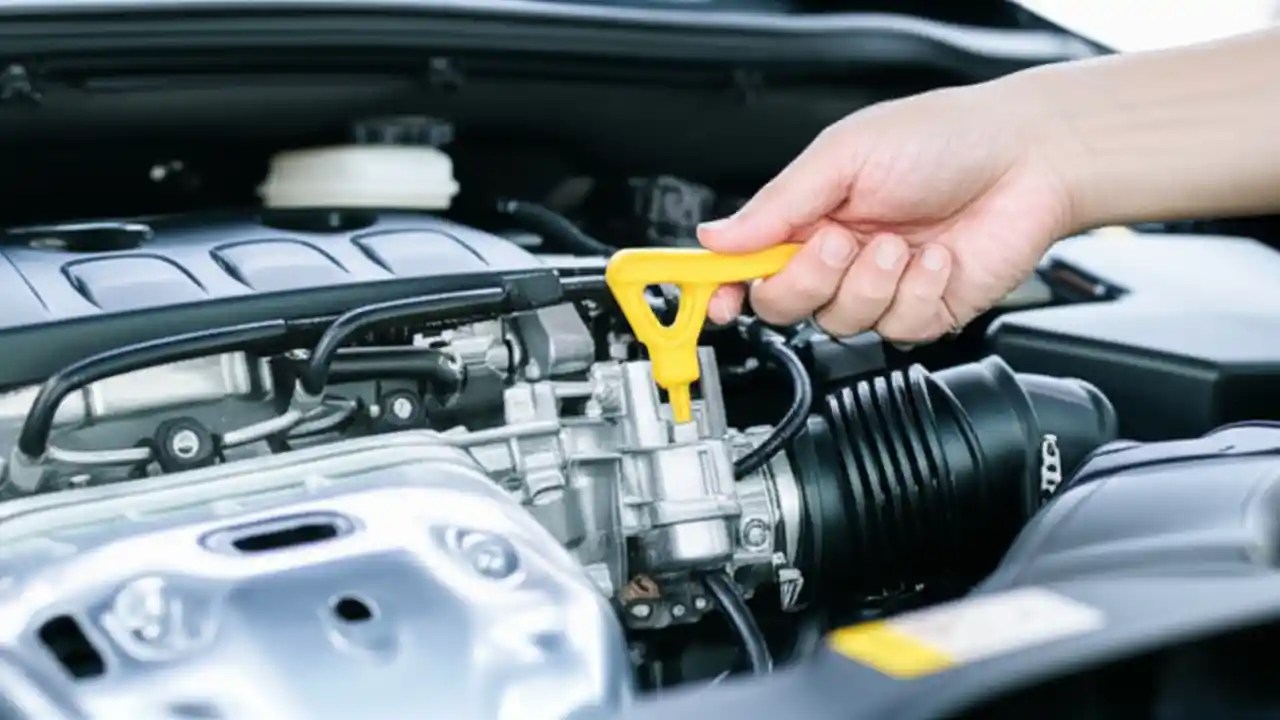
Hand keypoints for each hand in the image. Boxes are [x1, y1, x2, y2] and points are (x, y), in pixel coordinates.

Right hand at [699, 81, 1076, 341]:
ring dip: (871, 282)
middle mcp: (838, 255)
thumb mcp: (844, 155)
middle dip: (808, 279)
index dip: (722, 287)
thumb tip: (715, 237)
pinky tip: (938, 257)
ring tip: (902, 242)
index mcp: (808, 214)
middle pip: (784, 304)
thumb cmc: (944, 138)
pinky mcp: (922, 310)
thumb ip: (777, 204)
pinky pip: (898, 328)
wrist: (1030, 158)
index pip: (746, 263)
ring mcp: (879, 286)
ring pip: (841, 322)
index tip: (716, 299)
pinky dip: (918, 291)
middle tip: (839, 241)